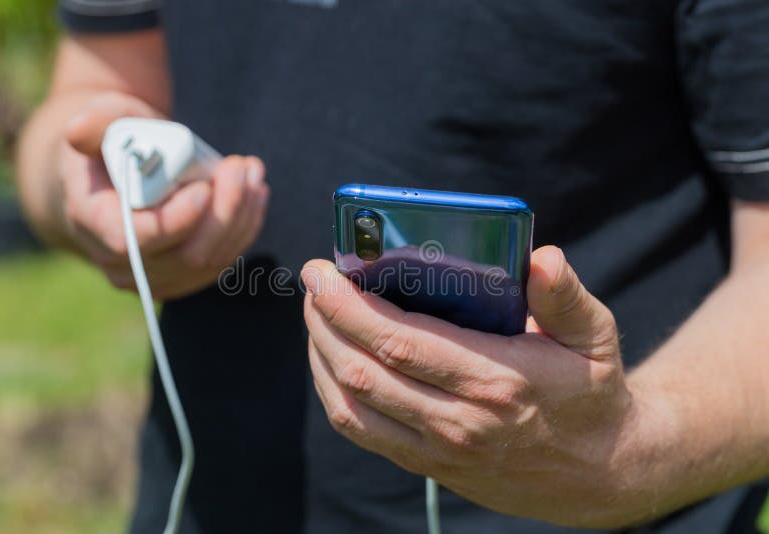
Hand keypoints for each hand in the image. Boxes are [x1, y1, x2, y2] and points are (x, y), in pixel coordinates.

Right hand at [58, 92, 268, 298]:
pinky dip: (245, 225)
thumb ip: (96, 123)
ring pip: (212, 260)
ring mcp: (156, 276)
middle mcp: (121, 262)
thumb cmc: (113, 144)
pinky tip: (254, 192)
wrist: (118, 178)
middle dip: (223, 211)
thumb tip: (78, 130)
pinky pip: (224, 260)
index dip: (175, 221)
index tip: (203, 189)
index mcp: (92, 222)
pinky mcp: (186, 277)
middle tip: (239, 166)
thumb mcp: (104, 121)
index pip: (134, 240)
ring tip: (250, 172)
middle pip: (185, 255)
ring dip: (241, 214)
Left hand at [302, 246, 654, 528]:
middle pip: (363, 370)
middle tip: (312, 282)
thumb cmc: (591, 393)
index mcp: (496, 380)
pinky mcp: (429, 466)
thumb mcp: (595, 337)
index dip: (349, 306)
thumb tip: (542, 256)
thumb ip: (566, 296)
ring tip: (315, 315)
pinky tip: (331, 359)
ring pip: (352, 405)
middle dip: (324, 320)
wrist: (599, 473)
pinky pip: (362, 431)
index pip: (401, 341)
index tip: (324, 271)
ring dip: (321, 355)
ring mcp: (439, 450)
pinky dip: (333, 392)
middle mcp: (459, 421)